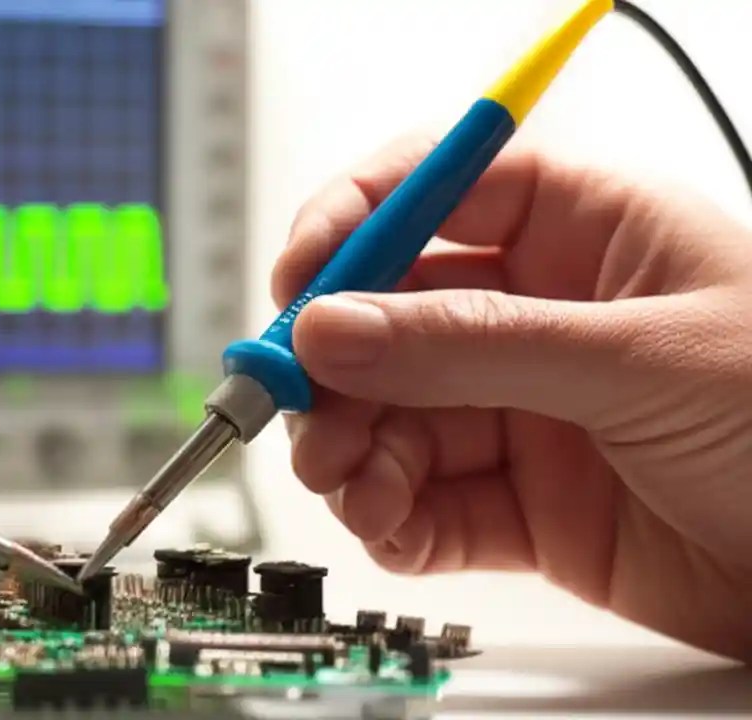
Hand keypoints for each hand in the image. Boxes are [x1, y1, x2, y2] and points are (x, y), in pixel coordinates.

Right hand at [277, 135, 751, 661]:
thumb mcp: (640, 361)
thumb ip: (475, 346)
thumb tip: (338, 328)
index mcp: (588, 234)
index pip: (441, 189)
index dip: (357, 220)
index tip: (300, 274)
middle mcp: (542, 317)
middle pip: (392, 314)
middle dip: (334, 360)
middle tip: (295, 400)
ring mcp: (526, 412)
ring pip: (393, 414)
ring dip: (351, 446)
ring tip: (348, 477)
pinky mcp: (522, 504)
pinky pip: (425, 501)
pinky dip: (390, 516)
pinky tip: (389, 523)